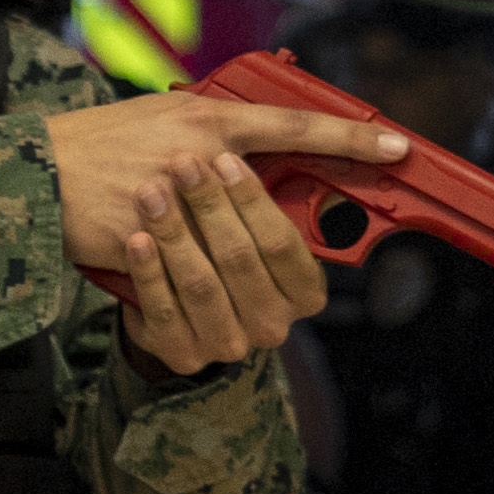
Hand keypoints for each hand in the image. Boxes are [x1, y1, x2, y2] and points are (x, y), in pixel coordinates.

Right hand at [47, 91, 407, 270]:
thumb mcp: (165, 119)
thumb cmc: (100, 143)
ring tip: (235, 278)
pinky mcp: (139, 236)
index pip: (294, 126)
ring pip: (231, 254)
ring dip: (233, 270)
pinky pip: (184, 278)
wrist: (37, 169)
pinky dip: (187, 287)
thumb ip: (216, 131)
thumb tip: (264, 151)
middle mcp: (195, 152)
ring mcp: (169, 199)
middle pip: (269, 214)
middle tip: (285, 265)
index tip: (397, 149)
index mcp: (205, 118)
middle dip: (277, 241)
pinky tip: (198, 291)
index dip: (348, 139)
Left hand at [107, 151, 331, 374]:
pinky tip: (136, 238)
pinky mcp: (184, 354)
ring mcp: (229, 344)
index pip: (283, 243)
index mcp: (305, 291)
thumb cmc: (214, 231)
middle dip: (210, 206)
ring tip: (149, 191)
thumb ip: (295, 180)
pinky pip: (163, 311)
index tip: (225, 160)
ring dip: (174, 233)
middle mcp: (274, 324)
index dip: (254, 200)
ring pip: (200, 284)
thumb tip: (358, 138)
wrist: (165, 284)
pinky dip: (149, 272)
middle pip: (240, 259)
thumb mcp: (251, 207)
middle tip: (182, 162)